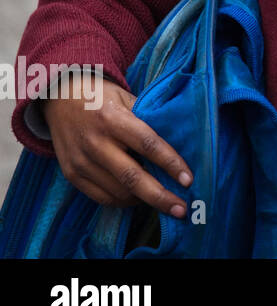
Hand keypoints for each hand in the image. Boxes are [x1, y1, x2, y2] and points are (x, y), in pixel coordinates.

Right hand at [43, 74, 191, 218]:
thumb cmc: (102, 96)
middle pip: (132, 177)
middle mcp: (95, 143)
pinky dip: (123, 201)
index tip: (188, 180)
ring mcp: (81, 161)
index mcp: (112, 119)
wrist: (60, 98)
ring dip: (144, 200)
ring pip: (118, 191)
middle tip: (181, 209)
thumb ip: (148, 118)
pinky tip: (139, 198)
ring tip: (164, 201)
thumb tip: (179, 141)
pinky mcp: (72, 174)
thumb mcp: (126, 97)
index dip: (170, 164)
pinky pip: (101, 196)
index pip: (148, 145)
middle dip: (159, 196)